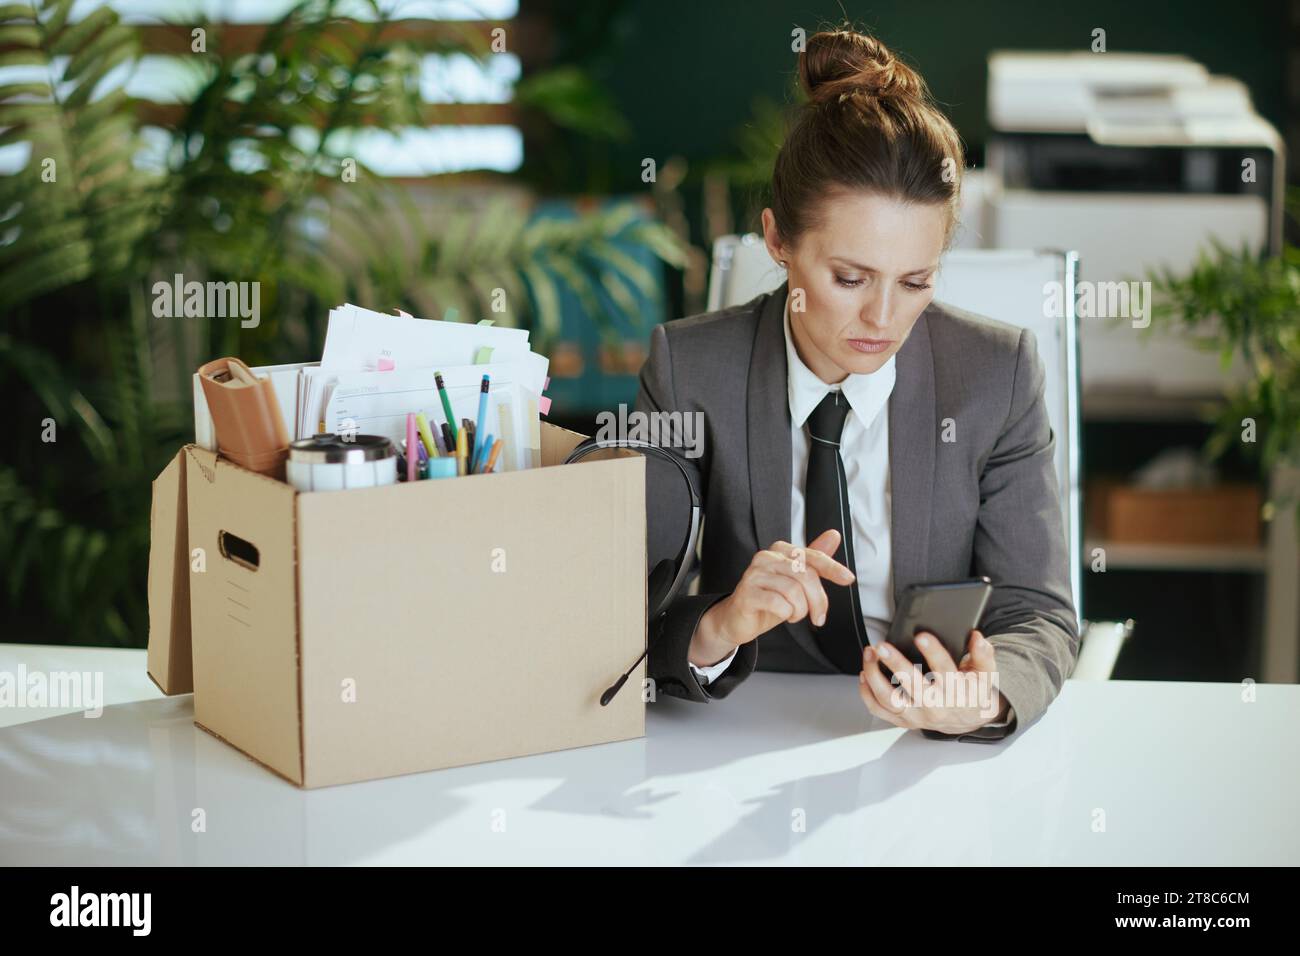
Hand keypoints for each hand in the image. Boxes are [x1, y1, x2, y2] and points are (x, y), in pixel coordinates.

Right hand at [690, 530, 854, 666]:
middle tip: (818, 617)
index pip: (812, 556)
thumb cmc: (769, 599)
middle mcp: (766, 557)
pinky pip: (779, 604)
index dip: (833, 568)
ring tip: (794, 615)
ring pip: (794, 592)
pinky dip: (786, 614)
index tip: (848, 579)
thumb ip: (813, 560)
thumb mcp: (796, 581)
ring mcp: (754, 574)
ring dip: (800, 610)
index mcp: (779, 550)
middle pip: (806, 576)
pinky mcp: (747, 593)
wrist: (738, 619)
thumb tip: (834, 535)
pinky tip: (782, 615)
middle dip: (818, 601)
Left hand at [858, 629, 1007, 734]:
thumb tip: (977, 637)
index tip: (921, 636)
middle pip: (913, 686)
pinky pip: (880, 710)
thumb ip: (983, 655)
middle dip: (896, 665)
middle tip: (881, 646)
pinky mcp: (903, 720)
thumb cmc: (972, 692)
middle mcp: (935, 707)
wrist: (967, 719)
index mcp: (956, 692)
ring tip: (869, 654)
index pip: (945, 670)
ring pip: (890, 699)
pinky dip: (868, 694)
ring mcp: (917, 716)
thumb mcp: (985, 674)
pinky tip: (864, 675)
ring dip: (875, 676)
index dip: (934, 652)